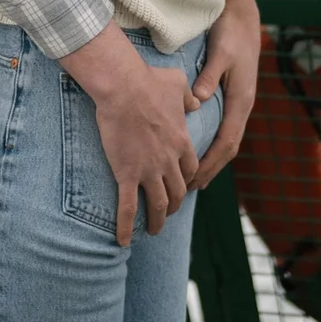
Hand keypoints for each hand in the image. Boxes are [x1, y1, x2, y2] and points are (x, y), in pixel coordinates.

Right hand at [60, 22, 199, 245]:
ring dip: (156, 221)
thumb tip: (197, 101)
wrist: (124, 86)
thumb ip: (189, 96)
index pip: (190, 171)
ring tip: (152, 231)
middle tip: (165, 212)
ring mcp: (148, 170)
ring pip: (157, 205)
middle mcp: (169, 161)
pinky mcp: (127, 174)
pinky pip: (128, 207)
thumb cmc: (149, 80)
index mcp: (181, 142)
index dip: (186, 181)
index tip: (180, 186)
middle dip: (173, 206)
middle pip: (177, 193)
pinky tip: (123, 241)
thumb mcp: (178, 83)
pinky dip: (126, 227)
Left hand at [188, 0, 260, 190]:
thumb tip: (197, 102)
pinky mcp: (235, 95)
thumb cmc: (230, 32)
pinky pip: (226, 127)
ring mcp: (240, 101)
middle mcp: (243, 105)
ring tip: (195, 178)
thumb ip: (209, 77)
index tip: (194, 179)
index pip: (226, 141)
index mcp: (241, 99)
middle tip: (190, 187)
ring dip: (214, 160)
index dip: (210, 162)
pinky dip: (215, 144)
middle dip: (211, 169)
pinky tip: (202, 149)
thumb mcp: (220, 53)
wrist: (242, 13)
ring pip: (229, 139)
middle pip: (229, 147)